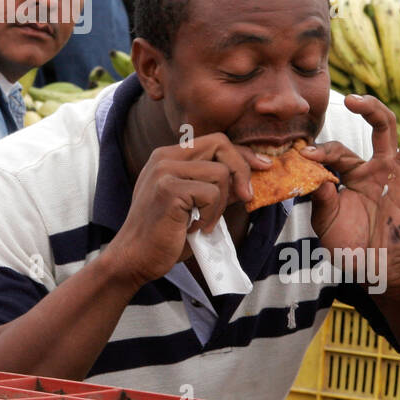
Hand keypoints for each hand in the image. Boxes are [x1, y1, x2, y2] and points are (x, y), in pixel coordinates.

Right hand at [102, 133, 268, 288]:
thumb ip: (215, 187)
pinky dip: (212, 215)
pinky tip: (196, 228)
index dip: (242, 154)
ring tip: (205, 221)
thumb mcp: (194, 204)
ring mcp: (164, 171)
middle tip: (246, 198)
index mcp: (168, 156)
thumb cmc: (166, 234)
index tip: (263, 166)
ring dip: (222, 203)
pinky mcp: (168, 189)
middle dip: (241, 170)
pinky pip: (212, 194)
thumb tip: (249, 180)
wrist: (135, 257)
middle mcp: (164, 157)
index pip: (215, 141)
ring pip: (220, 173)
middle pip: (221, 144)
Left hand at [300, 86, 399, 298]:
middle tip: (352, 98)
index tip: (305, 155)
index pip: (337, 150)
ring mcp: (398, 180)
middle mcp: (377, 169)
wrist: (370, 273)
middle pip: (379, 127)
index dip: (321, 151)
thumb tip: (316, 177)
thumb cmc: (347, 244)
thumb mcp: (324, 221)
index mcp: (352, 172)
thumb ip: (319, 199)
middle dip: (368, 108)